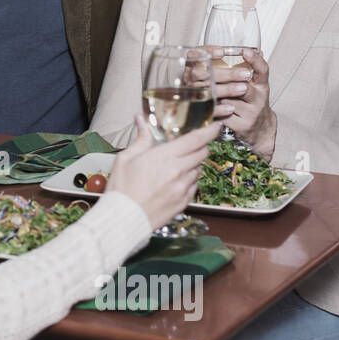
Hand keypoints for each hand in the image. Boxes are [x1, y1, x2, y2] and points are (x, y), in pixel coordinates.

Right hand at [108, 115, 221, 229]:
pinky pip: (194, 185)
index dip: (209, 131)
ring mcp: (183, 188)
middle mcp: (178, 171)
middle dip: (200, 146)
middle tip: (191, 146)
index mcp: (164, 157)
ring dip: (193, 164)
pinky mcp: (184, 201)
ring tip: (175, 167)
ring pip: (199, 169)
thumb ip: (140, 139)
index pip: (195, 139)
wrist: (124, 219)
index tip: (216, 126)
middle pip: (202, 153)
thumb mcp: (125, 159)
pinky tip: (174, 182)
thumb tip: (141, 120)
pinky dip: (189, 180)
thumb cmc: (122, 188)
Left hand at [211, 48, 276, 157]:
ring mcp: (251, 113)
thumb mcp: (254, 85)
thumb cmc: (251, 103)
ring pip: (228, 101)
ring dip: (214, 95)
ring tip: (202, 88)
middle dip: (222, 80)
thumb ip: (251, 70)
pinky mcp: (241, 125)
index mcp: (262, 85)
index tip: (245, 51)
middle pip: (241, 86)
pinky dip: (212, 109)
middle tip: (206, 71)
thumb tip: (250, 49)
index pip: (263, 70)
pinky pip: (222, 115)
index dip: (255, 60)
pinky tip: (203, 104)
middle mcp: (259, 98)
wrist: (260, 130)